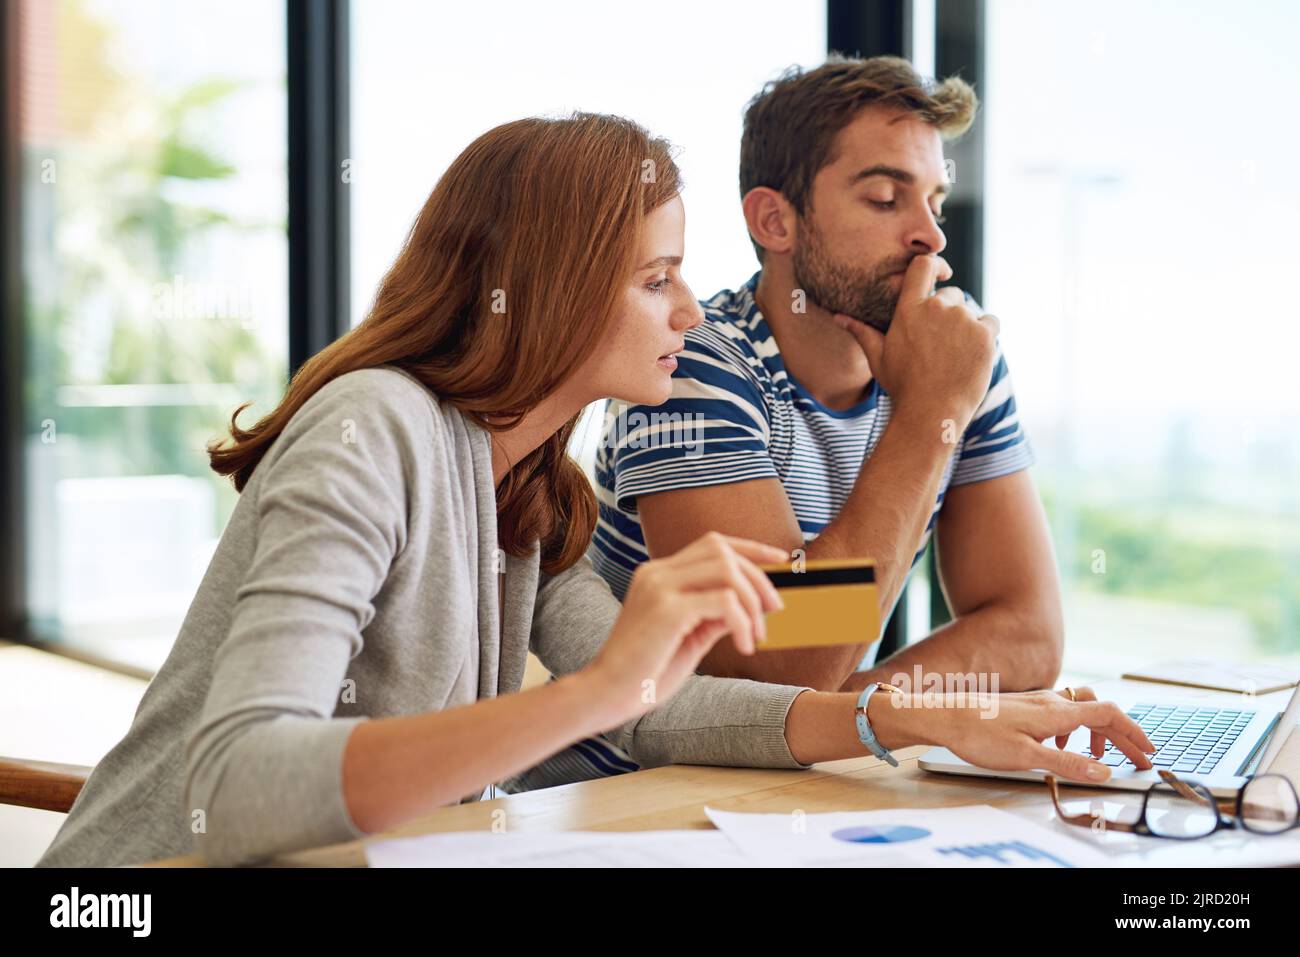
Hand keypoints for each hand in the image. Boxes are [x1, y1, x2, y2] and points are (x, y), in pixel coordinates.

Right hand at [582, 532, 787, 727]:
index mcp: (658, 575)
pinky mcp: (667, 609)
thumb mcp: (688, 638)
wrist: (604, 694)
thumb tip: (748, 604)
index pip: (712, 543)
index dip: (751, 547)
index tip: (781, 561)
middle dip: (758, 577)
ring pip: (727, 571)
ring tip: (757, 636)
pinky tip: (745, 648)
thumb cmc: (644, 673)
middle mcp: (657, 572)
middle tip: (775, 610)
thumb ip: (713, 615)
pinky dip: (744, 623)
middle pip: (723, 550)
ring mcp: (659, 586)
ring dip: (753, 602)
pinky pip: (724, 601)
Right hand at [832, 254, 998, 429]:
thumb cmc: (902, 386)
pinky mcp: (984, 333)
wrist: (931, 413)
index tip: (935, 277)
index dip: (931, 267)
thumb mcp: (878, 358)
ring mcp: (962, 319)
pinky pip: (990, 323)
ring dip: (966, 327)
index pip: (924, 266)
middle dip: (947, 314)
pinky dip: (984, 336)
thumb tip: (837, 316)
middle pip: (950, 295)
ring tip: (953, 356)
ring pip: (970, 311)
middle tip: (939, 345)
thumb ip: (861, 331)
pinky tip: (969, 357)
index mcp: (909, 309)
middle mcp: (937, 308)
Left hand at [905, 686, 1155, 783]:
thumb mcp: (1026, 756)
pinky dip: (1073, 728)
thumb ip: (1067, 764)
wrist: (943, 714)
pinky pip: (1061, 713)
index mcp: (1058, 713)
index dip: (1133, 733)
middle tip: (1134, 759)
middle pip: (1099, 712)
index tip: (1148, 752)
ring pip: (1080, 710)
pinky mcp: (1024, 707)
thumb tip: (1104, 771)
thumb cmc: (980, 734)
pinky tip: (1058, 746)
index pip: (1109, 715)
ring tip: (1094, 757)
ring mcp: (1037, 702)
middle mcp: (1052, 702)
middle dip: (1121, 735)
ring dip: (1096, 731)